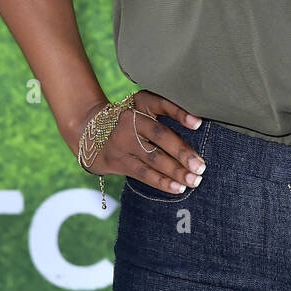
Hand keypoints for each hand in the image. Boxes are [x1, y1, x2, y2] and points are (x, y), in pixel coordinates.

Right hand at [73, 90, 205, 193]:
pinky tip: (178, 188)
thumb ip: (165, 113)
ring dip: (176, 172)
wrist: (89, 131)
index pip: (162, 104)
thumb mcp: (142, 107)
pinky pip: (143, 174)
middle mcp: (130, 119)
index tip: (198, 123)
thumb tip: (199, 128)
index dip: (180, 113)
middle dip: (182, 152)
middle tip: (201, 166)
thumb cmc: (129, 119)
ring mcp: (122, 141)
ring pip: (153, 158)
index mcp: (140, 102)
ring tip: (194, 180)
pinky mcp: (117, 161)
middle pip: (160, 135)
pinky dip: (162, 182)